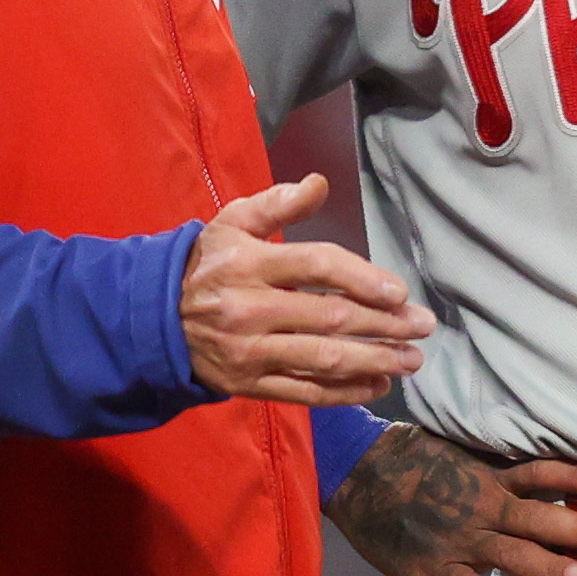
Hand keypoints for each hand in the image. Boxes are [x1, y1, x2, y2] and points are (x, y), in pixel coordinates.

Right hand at [180, 174, 433, 405]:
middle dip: (384, 325)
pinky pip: (304, 391)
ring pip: (322, 360)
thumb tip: (320, 183)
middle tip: (423, 327)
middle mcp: (250, 309)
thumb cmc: (206, 264)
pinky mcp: (249, 384)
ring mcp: (250, 351)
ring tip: (412, 359)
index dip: (362, 278)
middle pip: (329, 318)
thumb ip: (277, 203)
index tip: (399, 291)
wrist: (153, 319)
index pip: (315, 267)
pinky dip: (344, 392)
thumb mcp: (232, 222)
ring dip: (375, 361)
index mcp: (249, 263)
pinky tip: (377, 384)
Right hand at [325, 424, 576, 575]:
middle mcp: (481, 506)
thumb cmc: (410, 463)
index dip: (576, 478)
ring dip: (550, 567)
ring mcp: (460, 540)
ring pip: (513, 554)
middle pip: (538, 517)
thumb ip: (494, 469)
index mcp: (488, 477)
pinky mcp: (436, 570)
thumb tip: (535, 476)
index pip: (542, 474)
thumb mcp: (457, 455)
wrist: (357, 477)